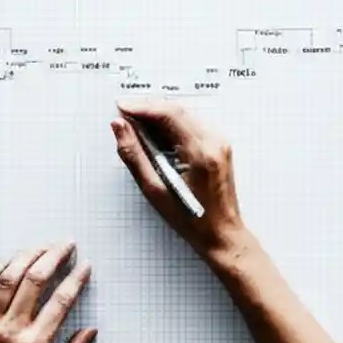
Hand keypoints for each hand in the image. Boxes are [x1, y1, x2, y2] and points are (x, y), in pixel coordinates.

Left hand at [0, 242, 96, 342]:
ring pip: (7, 278)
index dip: (76, 279)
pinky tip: (4, 261)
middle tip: (66, 244)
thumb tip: (90, 332)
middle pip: (34, 280)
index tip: (85, 265)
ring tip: (40, 246)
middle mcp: (9, 330)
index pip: (61, 301)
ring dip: (25, 256)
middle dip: (53, 256)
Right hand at [110, 99, 245, 262]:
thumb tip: (120, 128)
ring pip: (184, 114)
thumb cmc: (193, 220)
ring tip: (136, 126)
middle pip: (176, 110)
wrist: (222, 234)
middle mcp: (214, 142)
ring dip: (158, 115)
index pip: (168, 114)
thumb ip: (134, 155)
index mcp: (200, 152)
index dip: (142, 107)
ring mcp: (219, 142)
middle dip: (148, 108)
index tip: (122, 107)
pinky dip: (171, 124)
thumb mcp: (155, 190)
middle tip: (124, 115)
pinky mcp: (218, 145)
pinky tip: (156, 135)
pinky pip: (191, 124)